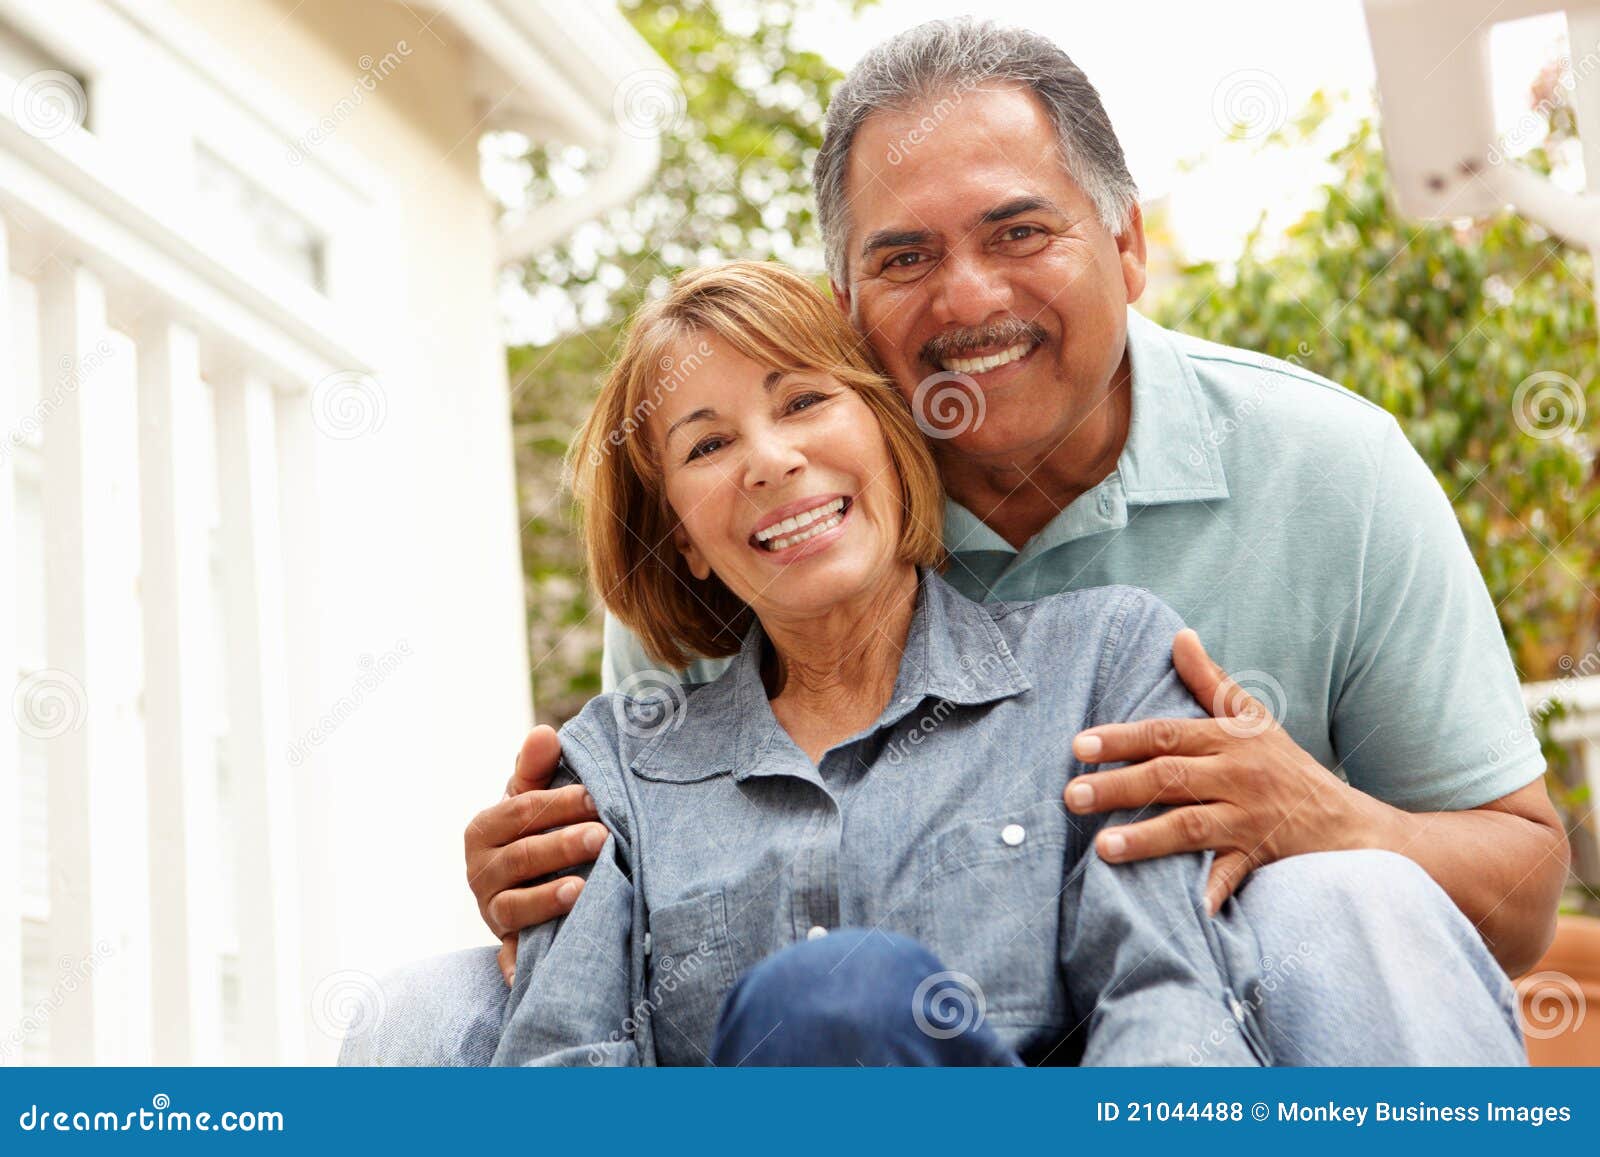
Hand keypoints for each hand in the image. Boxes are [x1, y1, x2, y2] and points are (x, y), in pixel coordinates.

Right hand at [465, 725, 610, 984]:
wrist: (524, 882)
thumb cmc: (533, 830)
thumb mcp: (531, 796)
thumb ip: (536, 767)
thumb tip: (544, 733)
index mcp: (484, 830)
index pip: (519, 812)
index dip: (558, 804)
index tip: (595, 797)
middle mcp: (480, 873)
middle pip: (521, 857)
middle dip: (562, 846)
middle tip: (603, 836)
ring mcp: (492, 912)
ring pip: (516, 906)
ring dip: (548, 899)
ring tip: (583, 889)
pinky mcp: (507, 945)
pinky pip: (510, 958)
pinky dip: (517, 967)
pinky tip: (533, 974)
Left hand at [1063, 629, 1377, 913]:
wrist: (1349, 823)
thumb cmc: (1287, 767)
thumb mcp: (1254, 719)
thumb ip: (1211, 681)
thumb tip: (1179, 636)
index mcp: (1229, 740)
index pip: (1166, 734)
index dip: (1122, 739)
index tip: (1079, 746)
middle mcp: (1237, 777)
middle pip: (1170, 778)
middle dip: (1119, 786)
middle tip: (1072, 796)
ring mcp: (1249, 819)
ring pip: (1192, 826)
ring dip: (1147, 838)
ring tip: (1102, 848)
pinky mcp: (1260, 857)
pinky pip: (1231, 876)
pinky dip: (1209, 892)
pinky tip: (1184, 909)